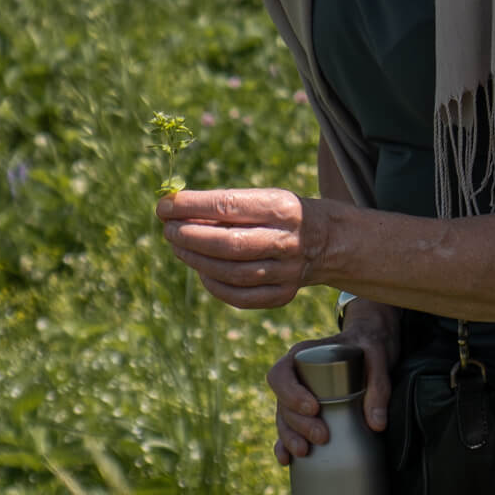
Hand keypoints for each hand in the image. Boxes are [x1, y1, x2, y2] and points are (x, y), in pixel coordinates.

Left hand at [156, 186, 330, 306]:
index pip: (228, 206)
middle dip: (190, 236)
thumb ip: (226, 206)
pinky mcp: (283, 295)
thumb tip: (175, 212)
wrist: (330, 241)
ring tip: (178, 247)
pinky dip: (215, 285)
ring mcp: (287, 271)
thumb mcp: (265, 198)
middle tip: (168, 230)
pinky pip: (240, 296)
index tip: (164, 206)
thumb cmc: (282, 214)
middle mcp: (287, 240)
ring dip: (196, 260)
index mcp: (281, 208)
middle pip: (228, 243)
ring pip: (231, 272)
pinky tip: (202, 271)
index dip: (191, 207)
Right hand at [268, 301, 402, 465]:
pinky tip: (287, 461)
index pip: (281, 375)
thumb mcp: (377, 356)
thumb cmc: (370, 343)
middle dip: (298, 423)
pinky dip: (285, 445)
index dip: (291, 395)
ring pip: (283, 418)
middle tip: (321, 436)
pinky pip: (289, 428)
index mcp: (302, 355)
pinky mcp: (307, 411)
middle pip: (282, 403)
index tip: (314, 408)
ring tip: (305, 452)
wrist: (374, 340)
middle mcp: (296, 376)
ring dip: (290, 437)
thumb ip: (379, 386)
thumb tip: (376, 425)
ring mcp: (299, 394)